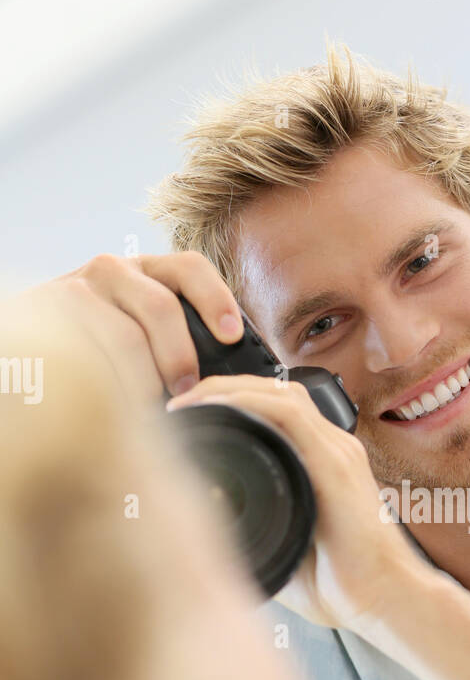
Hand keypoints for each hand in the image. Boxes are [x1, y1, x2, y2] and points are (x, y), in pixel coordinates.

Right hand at [13, 252, 244, 402]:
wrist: (27, 343)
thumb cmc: (99, 347)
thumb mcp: (138, 328)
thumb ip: (177, 337)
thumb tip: (229, 379)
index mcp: (146, 271)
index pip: (189, 268)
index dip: (216, 298)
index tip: (232, 336)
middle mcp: (112, 270)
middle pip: (162, 307)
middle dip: (180, 356)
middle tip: (187, 394)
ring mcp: (77, 289)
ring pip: (126, 339)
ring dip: (145, 381)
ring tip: (151, 411)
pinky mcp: (47, 314)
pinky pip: (89, 356)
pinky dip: (109, 387)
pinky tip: (115, 408)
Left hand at [166, 373, 427, 631]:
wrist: (386, 599)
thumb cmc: (340, 584)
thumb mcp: (282, 548)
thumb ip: (250, 530)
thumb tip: (196, 530)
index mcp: (321, 464)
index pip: (274, 410)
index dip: (229, 402)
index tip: (186, 418)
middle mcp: (332, 448)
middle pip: (274, 391)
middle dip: (221, 387)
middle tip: (178, 403)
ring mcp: (338, 452)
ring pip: (279, 393)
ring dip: (229, 388)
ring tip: (188, 400)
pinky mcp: (338, 464)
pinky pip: (290, 414)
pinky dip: (249, 402)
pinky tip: (216, 406)